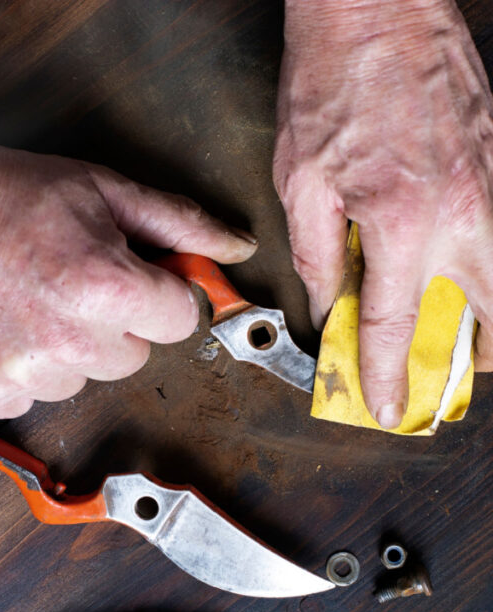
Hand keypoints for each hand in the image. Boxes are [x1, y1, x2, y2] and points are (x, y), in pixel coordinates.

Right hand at [0, 143, 256, 417]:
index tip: (138, 277)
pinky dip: (31, 367)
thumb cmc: (12, 197)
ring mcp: (28, 372)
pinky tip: (14, 326)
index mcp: (107, 287)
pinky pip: (39, 394)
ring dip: (72, 347)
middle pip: (135, 355)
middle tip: (77, 281)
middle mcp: (70, 340)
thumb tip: (236, 247)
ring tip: (39, 300)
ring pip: (87, 376)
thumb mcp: (105, 192)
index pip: (181, 320)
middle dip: (118, 323)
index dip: (163, 294)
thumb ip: (180, 224)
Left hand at [274, 0, 492, 427]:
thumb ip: (319, 258)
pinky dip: (486, 269)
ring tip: (461, 333)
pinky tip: (463, 272)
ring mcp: (490, 187)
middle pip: (486, 319)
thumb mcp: (302, 182)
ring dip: (487, 319)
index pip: (394, 325)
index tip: (386, 406)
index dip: (386, 376)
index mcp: (401, 220)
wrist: (378, 11)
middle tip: (441, 373)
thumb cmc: (333, 83)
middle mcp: (460, 211)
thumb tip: (330, 306)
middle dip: (466, 360)